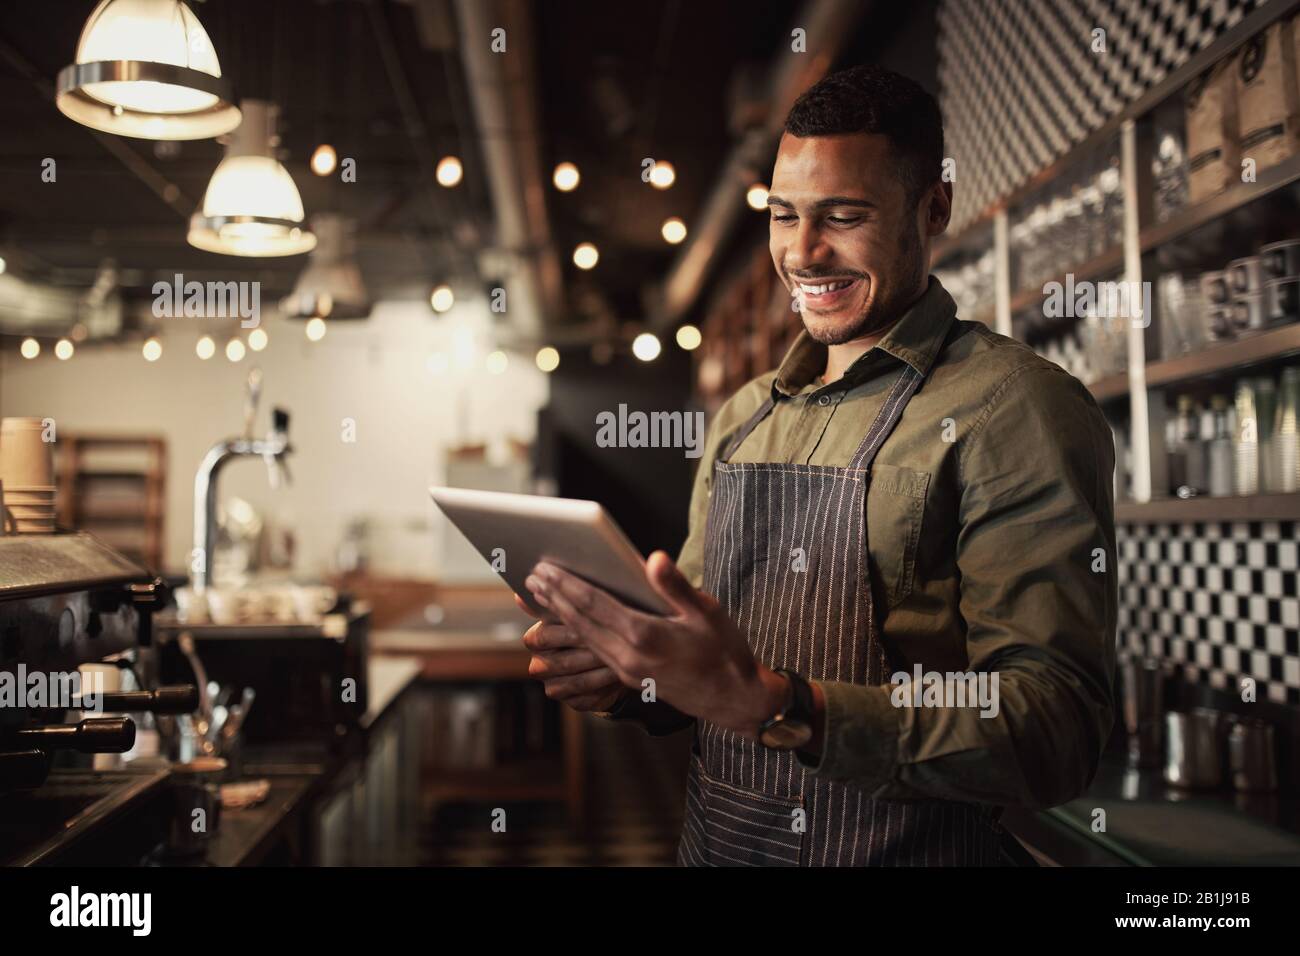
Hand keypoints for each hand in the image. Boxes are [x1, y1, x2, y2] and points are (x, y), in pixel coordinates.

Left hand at [523, 552, 788, 739]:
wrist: (734, 698)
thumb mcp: (707, 612)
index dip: (566, 585)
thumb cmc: (725, 650)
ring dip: (559, 616)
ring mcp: (627, 670)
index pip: (595, 604)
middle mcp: (629, 655)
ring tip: (538, 598)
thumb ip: (676, 585)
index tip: (544, 568)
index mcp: (645, 634)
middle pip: (581, 621)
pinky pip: (594, 652)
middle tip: (529, 578)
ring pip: (583, 638)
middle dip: (553, 598)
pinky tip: (566, 626)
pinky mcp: (629, 678)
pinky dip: (575, 634)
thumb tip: (652, 558)